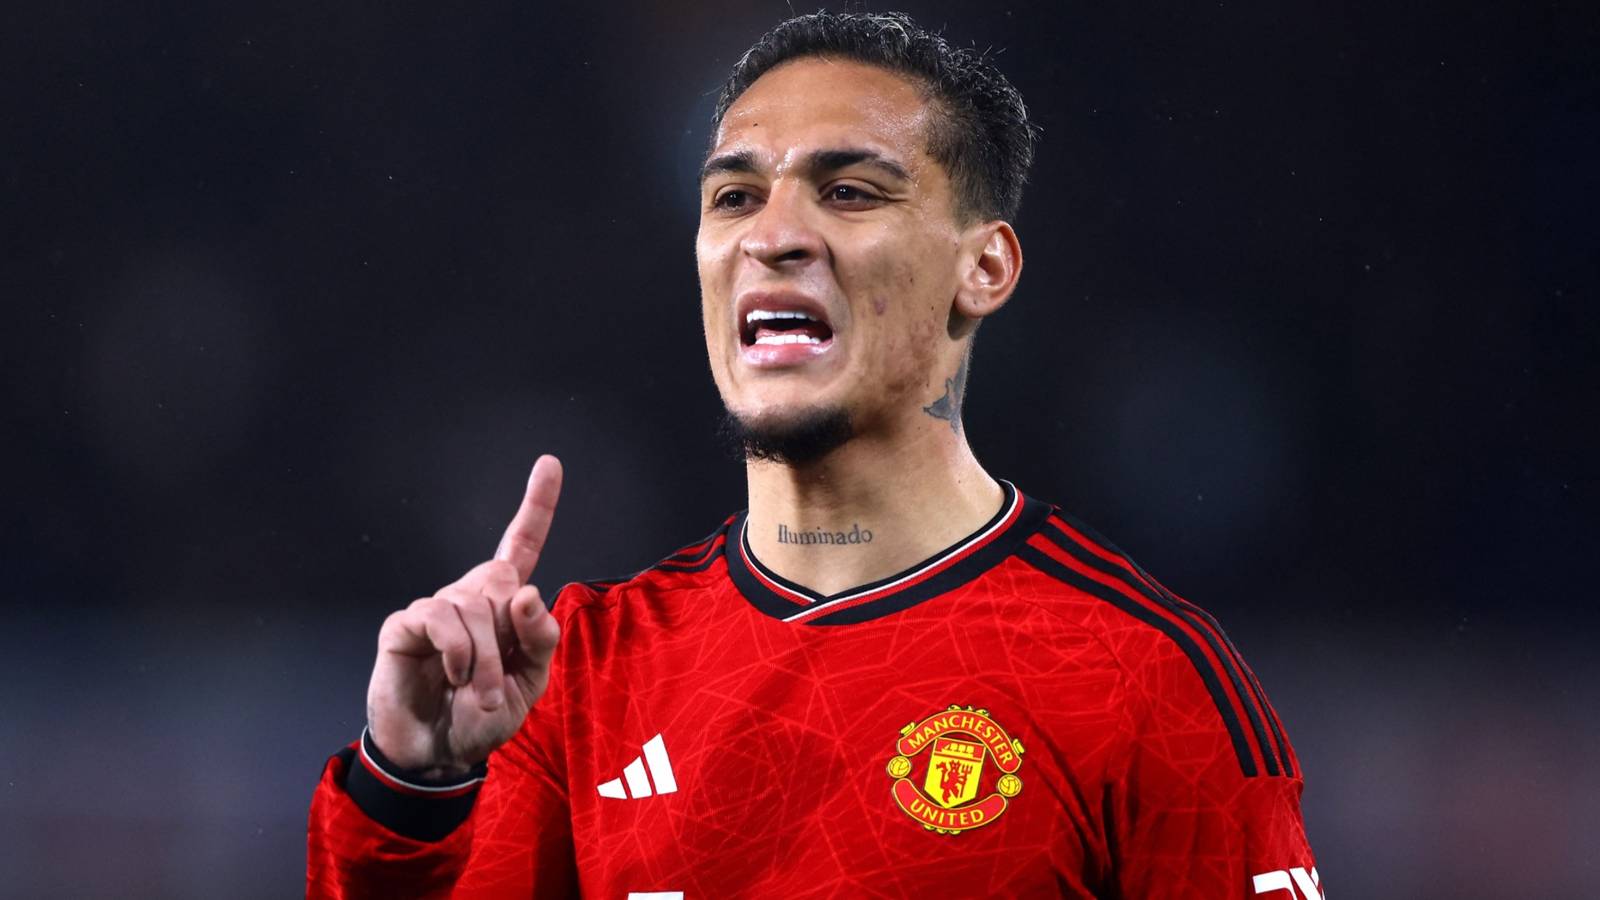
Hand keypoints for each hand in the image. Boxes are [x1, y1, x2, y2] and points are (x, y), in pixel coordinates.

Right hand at [364, 455, 563, 774]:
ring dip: (486, 660)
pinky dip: (458, 650)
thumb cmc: (484, 717)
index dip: (537, 506)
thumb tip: (527, 593)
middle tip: (499, 686)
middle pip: (502, 583)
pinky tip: (454, 675)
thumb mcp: (531, 682)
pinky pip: (440, 617)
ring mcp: (435, 608)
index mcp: (505, 606)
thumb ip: (540, 638)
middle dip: (510, 639)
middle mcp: (469, 597)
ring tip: (478, 694)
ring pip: (474, 606)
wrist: (440, 756)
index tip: (549, 463)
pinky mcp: (404, 625)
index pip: (522, 545)